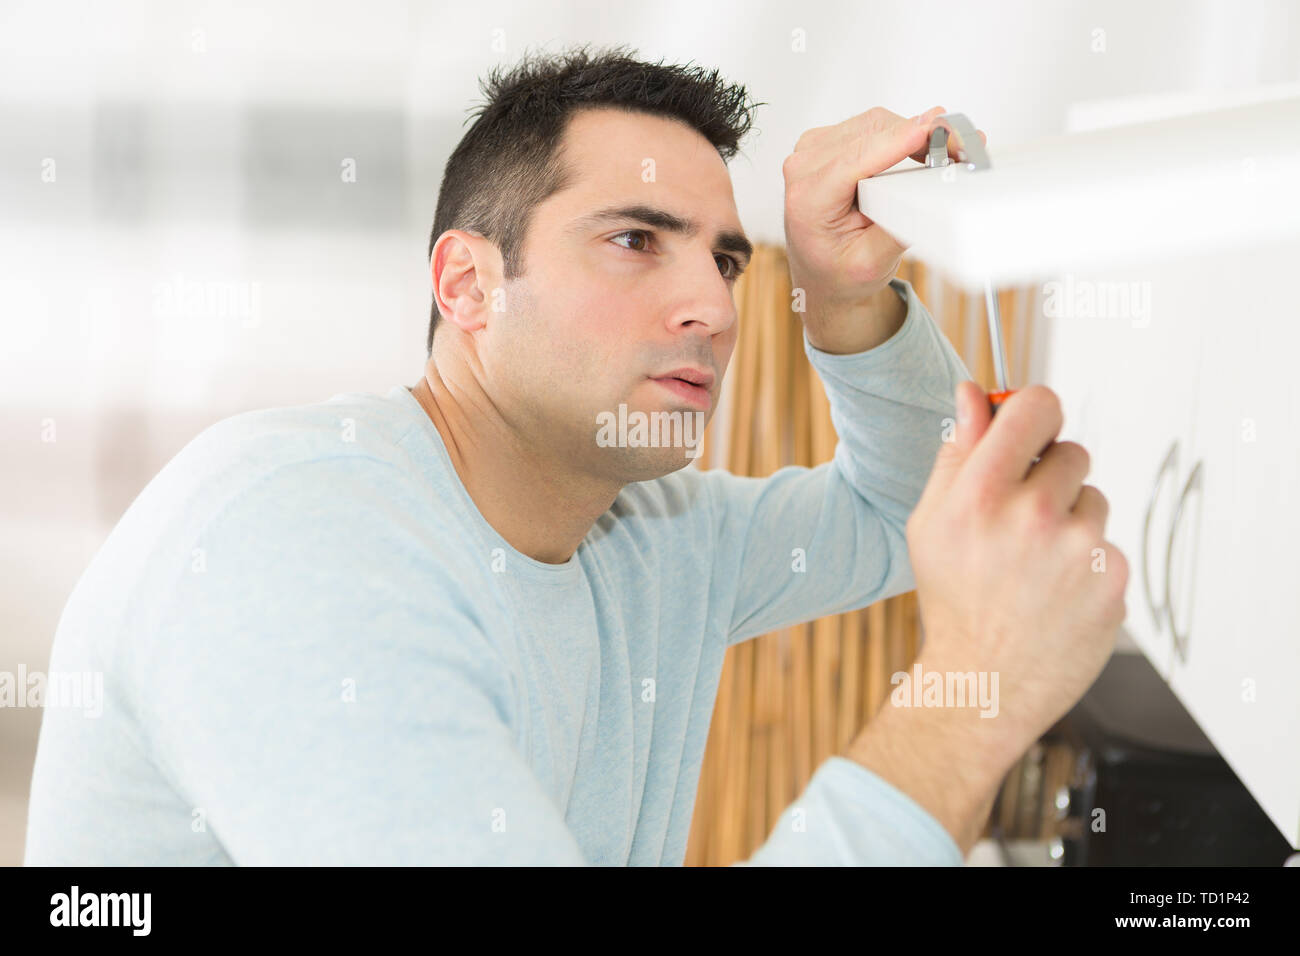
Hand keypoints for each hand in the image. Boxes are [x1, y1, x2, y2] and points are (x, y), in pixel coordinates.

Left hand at [782, 106, 986, 308]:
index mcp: (807, 200)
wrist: (820, 275)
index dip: (900, 140)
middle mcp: (803, 168)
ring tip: (942, 154)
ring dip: (912, 134)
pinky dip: (899, 134)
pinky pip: (870, 125)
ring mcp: (811, 150)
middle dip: (919, 136)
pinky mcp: (825, 142)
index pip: (857, 158)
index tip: (935, 129)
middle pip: (871, 131)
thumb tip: (931, 194)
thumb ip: (898, 229)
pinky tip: (916, 153)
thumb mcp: (872, 264)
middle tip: (959, 148)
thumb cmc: (839, 272)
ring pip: (875, 123)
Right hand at [903, 382, 1128, 767]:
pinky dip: (1086, 563)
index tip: (1031, 428)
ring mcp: (1079, 549)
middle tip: (1020, 520)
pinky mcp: (1113, 579)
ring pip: (1093, 499)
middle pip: (1071, 452)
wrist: (983, 683)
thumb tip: (973, 393)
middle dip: (1049, 476)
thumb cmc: (953, 598)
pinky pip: (1107, 544)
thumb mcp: (932, 521)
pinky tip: (1056, 592)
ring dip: (1070, 521)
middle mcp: (1033, 515)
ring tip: (1035, 566)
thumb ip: (956, 452)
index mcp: (981, 493)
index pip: (1036, 406)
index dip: (1035, 410)